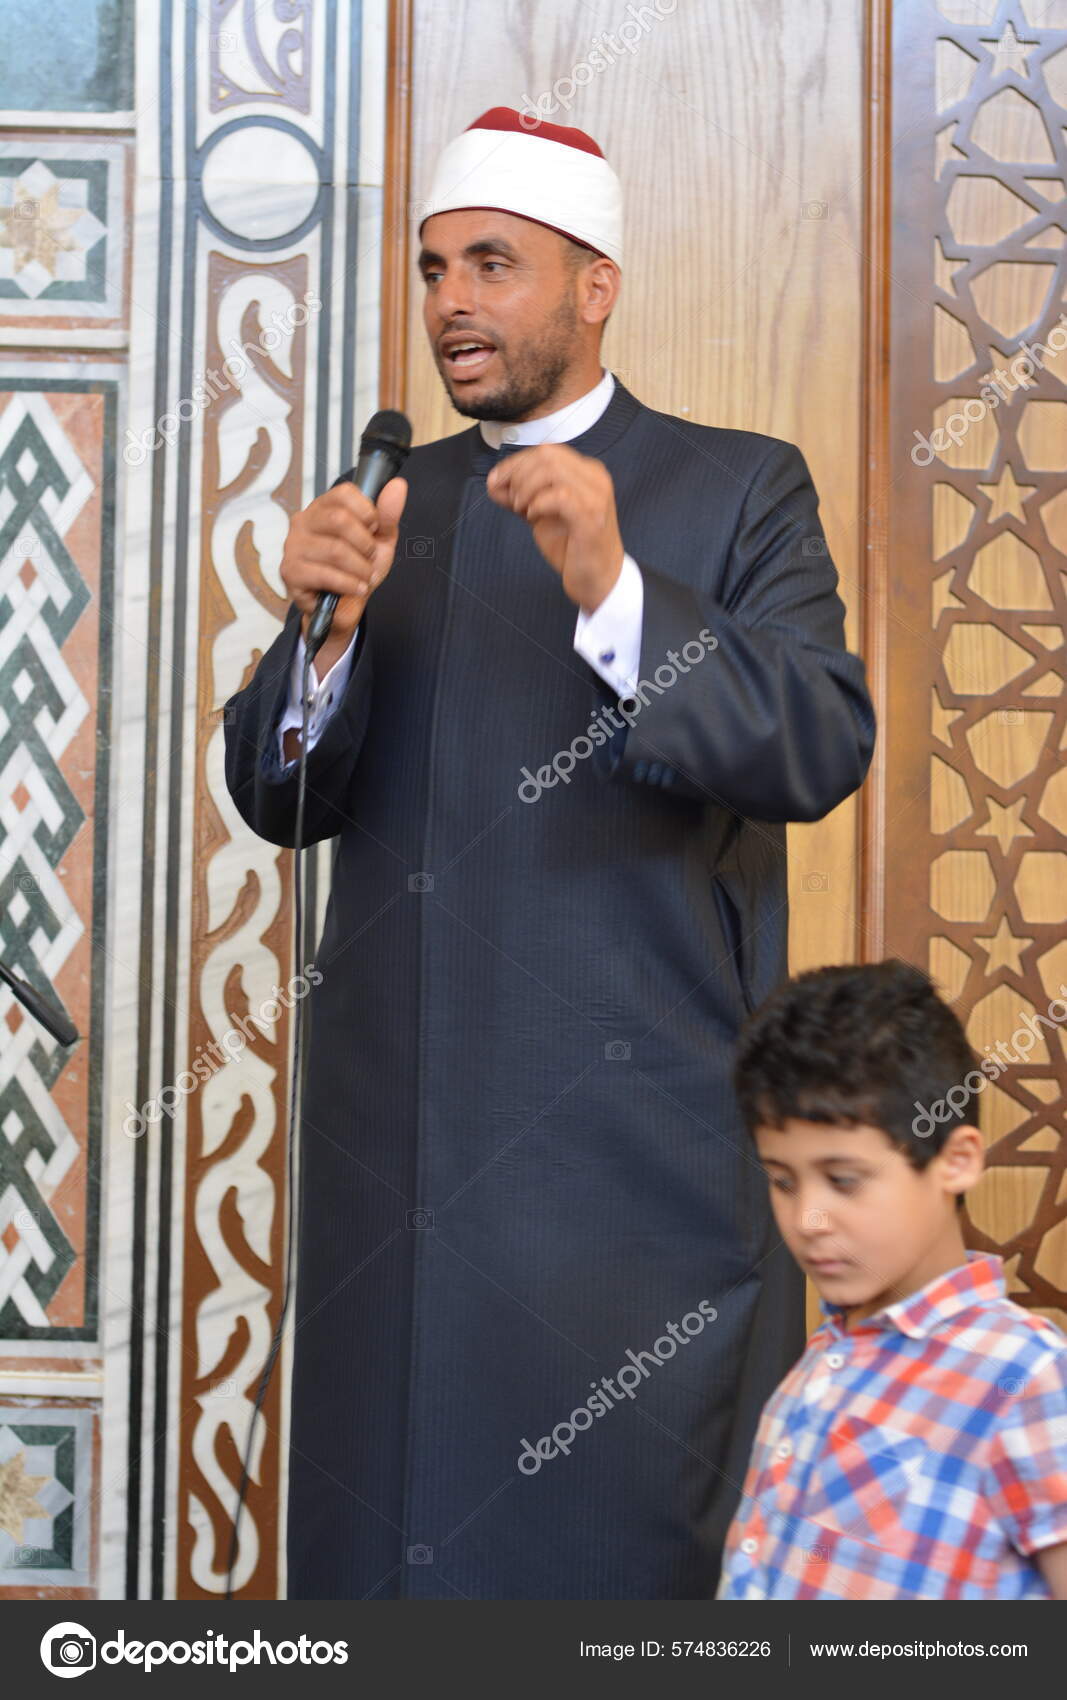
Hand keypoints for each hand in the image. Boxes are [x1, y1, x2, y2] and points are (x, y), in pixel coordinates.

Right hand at [280, 476, 407, 678]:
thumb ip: (388, 515)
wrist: (344, 607)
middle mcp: (303, 521)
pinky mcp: (290, 571)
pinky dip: (349, 584)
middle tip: (369, 558)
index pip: (344, 493)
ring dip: (360, 569)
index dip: (367, 512)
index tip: (373, 530)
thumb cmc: (357, 569)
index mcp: (323, 507)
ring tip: (363, 577)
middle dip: (365, 544)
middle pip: (338, 520)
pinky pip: (325, 574)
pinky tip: (355, 589)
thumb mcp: (379, 541)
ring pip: (335, 550)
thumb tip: (398, 485)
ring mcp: (293, 546)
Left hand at [486, 444, 623, 611]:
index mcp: (585, 472)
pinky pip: (559, 496)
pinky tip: (534, 518)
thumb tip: (493, 483)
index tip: (496, 482)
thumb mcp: (539, 515)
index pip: (546, 451)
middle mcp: (594, 477)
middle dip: (518, 475)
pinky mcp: (591, 517)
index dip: (515, 463)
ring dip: (527, 488)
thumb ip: (518, 496)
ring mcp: (596, 495)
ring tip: (522, 509)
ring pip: (552, 470)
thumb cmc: (572, 547)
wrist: (598, 578)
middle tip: (512, 501)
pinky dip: (538, 504)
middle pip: (547, 455)